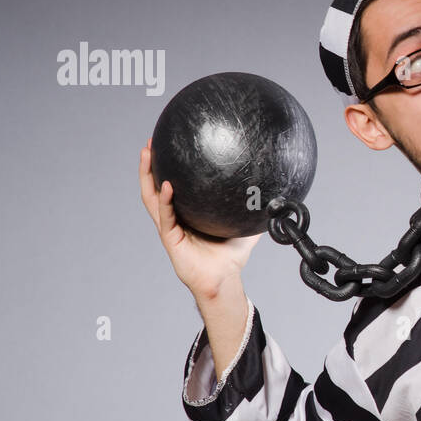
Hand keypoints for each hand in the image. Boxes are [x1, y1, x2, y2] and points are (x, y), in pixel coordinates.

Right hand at [138, 138, 262, 299]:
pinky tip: (167, 184)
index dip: (167, 167)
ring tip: (148, 155)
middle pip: (155, 186)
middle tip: (150, 142)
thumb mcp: (244, 225)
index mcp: (188, 212)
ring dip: (147, 176)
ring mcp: (170, 226)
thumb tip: (273, 191)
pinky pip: (166, 215)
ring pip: (152, 197)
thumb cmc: (231, 255)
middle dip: (150, 164)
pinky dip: (165, 200)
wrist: (224, 277)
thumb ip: (253, 208)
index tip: (168, 145)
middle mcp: (175, 217)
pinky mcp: (170, 238)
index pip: (173, 185)